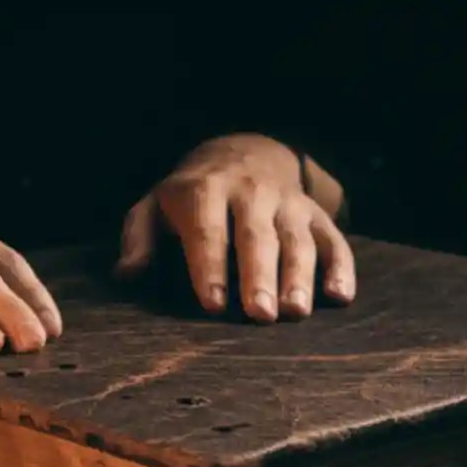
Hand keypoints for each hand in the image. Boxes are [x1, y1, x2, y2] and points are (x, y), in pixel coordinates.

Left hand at [116, 133, 354, 321]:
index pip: (208, 230)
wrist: (246, 151)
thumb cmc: (191, 194)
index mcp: (206, 191)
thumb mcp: (155, 205)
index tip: (212, 303)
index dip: (209, 267)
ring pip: (297, 240)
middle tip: (260, 314)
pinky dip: (340, 267)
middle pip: (256, 237)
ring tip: (296, 312)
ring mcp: (288, 203)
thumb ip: (138, 237)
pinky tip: (340, 296)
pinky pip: (334, 240)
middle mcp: (251, 193)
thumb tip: (127, 275)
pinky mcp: (316, 215)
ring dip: (299, 276)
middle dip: (259, 276)